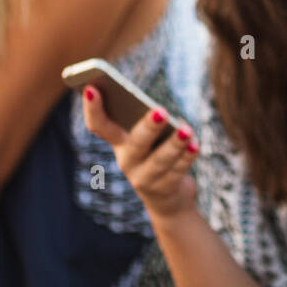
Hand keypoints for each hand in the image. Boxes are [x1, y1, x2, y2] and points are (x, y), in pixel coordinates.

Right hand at [81, 86, 199, 218]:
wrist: (167, 198)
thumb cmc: (156, 154)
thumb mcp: (147, 138)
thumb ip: (147, 122)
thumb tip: (159, 111)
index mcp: (118, 142)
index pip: (99, 126)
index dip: (92, 109)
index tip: (90, 89)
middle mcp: (127, 161)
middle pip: (136, 143)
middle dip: (149, 127)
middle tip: (162, 111)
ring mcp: (144, 178)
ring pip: (160, 160)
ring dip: (174, 144)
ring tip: (186, 130)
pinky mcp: (163, 189)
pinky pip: (177, 171)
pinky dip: (187, 157)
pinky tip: (195, 145)